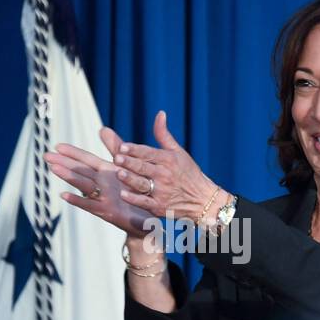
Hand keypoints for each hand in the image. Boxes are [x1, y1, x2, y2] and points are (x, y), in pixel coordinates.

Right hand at [44, 132, 153, 237]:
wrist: (148, 218)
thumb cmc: (137, 192)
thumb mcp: (127, 167)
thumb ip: (115, 148)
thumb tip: (102, 128)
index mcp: (106, 172)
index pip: (86, 159)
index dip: (72, 152)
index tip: (57, 145)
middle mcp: (101, 183)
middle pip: (79, 170)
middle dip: (63, 162)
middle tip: (45, 155)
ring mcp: (102, 197)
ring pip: (82, 184)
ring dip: (68, 176)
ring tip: (54, 168)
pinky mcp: (107, 211)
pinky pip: (90, 205)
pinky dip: (77, 200)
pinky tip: (64, 195)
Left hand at [108, 111, 222, 221]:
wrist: (203, 200)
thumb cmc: (188, 173)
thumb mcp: (178, 152)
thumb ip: (164, 134)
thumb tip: (160, 113)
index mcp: (168, 160)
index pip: (148, 153)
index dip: (135, 150)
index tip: (122, 146)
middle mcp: (164, 175)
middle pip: (143, 167)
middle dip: (130, 162)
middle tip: (116, 158)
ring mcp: (161, 192)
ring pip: (142, 184)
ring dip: (131, 179)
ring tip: (119, 174)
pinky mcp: (159, 206)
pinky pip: (144, 202)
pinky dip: (134, 199)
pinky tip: (123, 194)